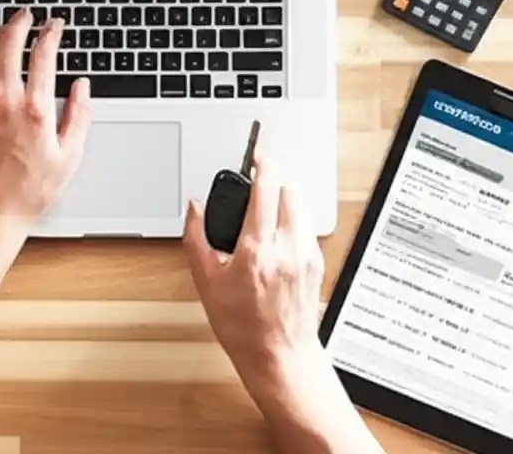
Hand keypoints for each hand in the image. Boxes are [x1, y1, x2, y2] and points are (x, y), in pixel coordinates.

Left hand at [0, 9, 91, 250]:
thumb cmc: (28, 191)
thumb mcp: (69, 157)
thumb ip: (79, 116)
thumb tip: (82, 87)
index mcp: (35, 110)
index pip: (43, 54)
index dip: (51, 32)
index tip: (55, 25)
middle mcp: (4, 101)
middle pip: (10, 43)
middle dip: (21, 22)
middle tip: (28, 15)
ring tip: (7, 27)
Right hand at [183, 150, 325, 393]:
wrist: (280, 356)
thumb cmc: (244, 327)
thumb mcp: (207, 282)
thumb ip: (197, 238)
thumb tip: (195, 208)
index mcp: (257, 249)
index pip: (266, 189)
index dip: (262, 163)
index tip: (256, 156)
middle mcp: (287, 248)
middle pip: (290, 190)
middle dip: (274, 183)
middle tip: (258, 188)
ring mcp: (307, 255)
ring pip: (303, 207)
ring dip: (287, 201)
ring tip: (268, 213)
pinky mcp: (318, 264)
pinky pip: (308, 228)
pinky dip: (295, 223)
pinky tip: (280, 238)